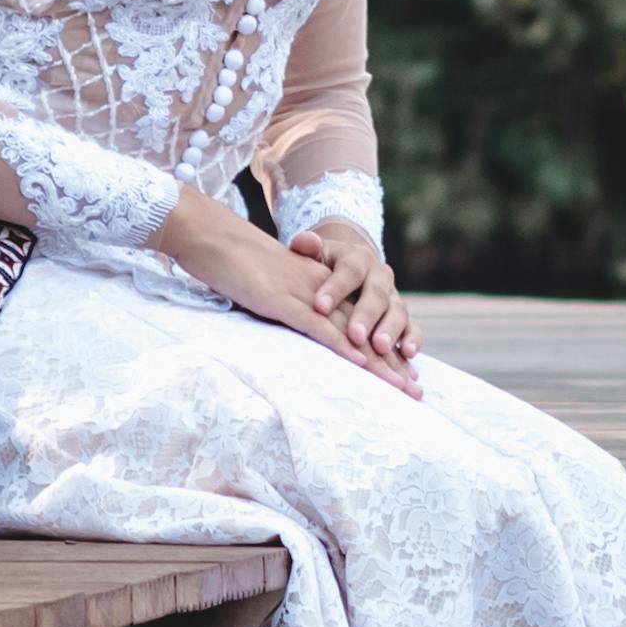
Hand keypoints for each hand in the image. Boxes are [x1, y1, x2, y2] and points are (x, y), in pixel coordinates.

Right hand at [158, 195, 423, 396]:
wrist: (209, 235)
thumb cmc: (229, 262)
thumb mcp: (262, 284)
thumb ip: (281, 301)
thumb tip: (291, 322)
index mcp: (315, 286)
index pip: (356, 321)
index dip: (380, 349)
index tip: (402, 374)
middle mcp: (317, 290)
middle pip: (362, 330)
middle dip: (390, 362)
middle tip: (415, 391)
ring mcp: (301, 295)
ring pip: (349, 332)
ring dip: (377, 362)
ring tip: (401, 386)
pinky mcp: (281, 302)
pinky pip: (317, 326)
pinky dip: (341, 345)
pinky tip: (361, 361)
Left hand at [286, 219, 418, 374]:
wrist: (347, 270)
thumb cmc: (321, 267)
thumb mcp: (313, 254)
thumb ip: (306, 247)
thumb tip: (305, 241)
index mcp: (357, 258)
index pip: (348, 271)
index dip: (335, 289)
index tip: (319, 308)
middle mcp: (380, 276)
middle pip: (377, 294)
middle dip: (366, 315)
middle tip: (355, 335)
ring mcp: (394, 297)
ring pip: (398, 311)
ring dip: (390, 330)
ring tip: (380, 347)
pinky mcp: (402, 317)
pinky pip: (412, 327)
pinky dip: (413, 339)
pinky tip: (407, 354)